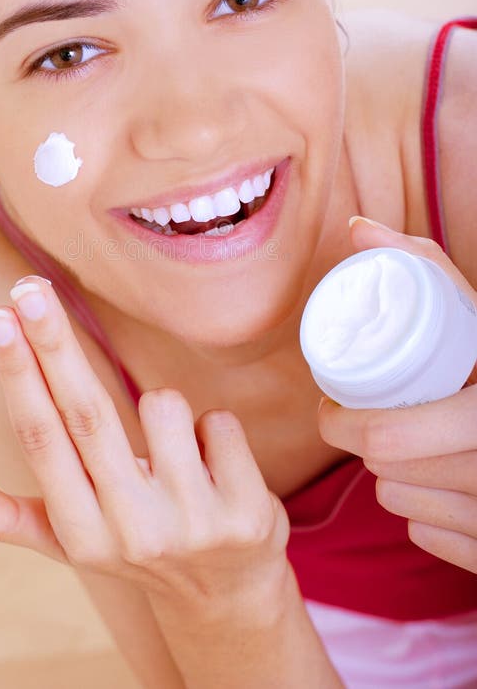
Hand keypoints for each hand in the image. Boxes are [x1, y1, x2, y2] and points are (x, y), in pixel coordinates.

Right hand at [0, 275, 290, 619]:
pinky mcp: (245, 513)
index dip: (19, 376)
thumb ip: (10, 517)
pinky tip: (215, 471)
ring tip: (173, 457)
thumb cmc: (139, 548)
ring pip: (166, 405)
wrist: (229, 599)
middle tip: (29, 287)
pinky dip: (214, 434)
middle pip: (88, 413)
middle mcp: (133, 531)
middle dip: (54, 343)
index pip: (42, 440)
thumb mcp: (73, 542)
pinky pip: (218, 423)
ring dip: (167, 413)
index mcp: (81, 532)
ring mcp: (192, 524)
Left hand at [317, 216, 476, 573]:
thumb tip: (359, 229)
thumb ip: (429, 266)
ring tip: (405, 446)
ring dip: (391, 475)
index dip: (342, 424)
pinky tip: (438, 486)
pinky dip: (424, 514)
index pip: (386, 437)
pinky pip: (430, 539)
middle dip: (365, 443)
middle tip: (358, 420)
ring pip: (403, 503)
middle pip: (389, 469)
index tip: (329, 406)